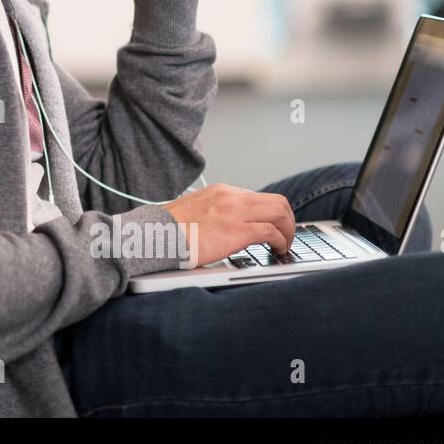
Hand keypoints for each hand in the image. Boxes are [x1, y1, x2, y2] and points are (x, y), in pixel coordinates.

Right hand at [161, 183, 295, 267]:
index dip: (272, 215)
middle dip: (288, 221)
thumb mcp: (194, 211)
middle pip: (277, 201)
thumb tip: (226, 226)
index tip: (273, 228)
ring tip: (284, 246)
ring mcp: (235, 212)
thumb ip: (214, 212)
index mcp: (221, 191)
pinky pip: (271, 232)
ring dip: (288, 231)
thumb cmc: (168, 230)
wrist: (155, 235)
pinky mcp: (237, 230)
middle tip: (286, 237)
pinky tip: (276, 251)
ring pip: (280, 213)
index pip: (259, 197)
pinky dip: (280, 242)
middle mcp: (231, 197)